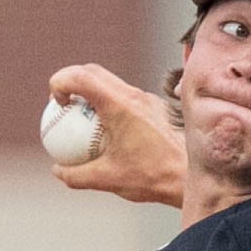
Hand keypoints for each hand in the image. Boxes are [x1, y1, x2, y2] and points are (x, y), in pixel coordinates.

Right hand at [44, 63, 184, 206]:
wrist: (193, 175)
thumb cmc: (152, 177)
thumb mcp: (107, 180)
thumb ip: (77, 175)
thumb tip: (57, 170)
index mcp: (119, 105)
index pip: (79, 76)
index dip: (59, 83)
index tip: (57, 104)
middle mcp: (133, 95)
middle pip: (92, 71)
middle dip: (70, 80)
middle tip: (62, 105)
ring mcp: (146, 99)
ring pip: (110, 81)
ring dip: (91, 92)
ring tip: (82, 120)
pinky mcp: (154, 107)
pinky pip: (124, 96)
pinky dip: (108, 105)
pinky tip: (107, 132)